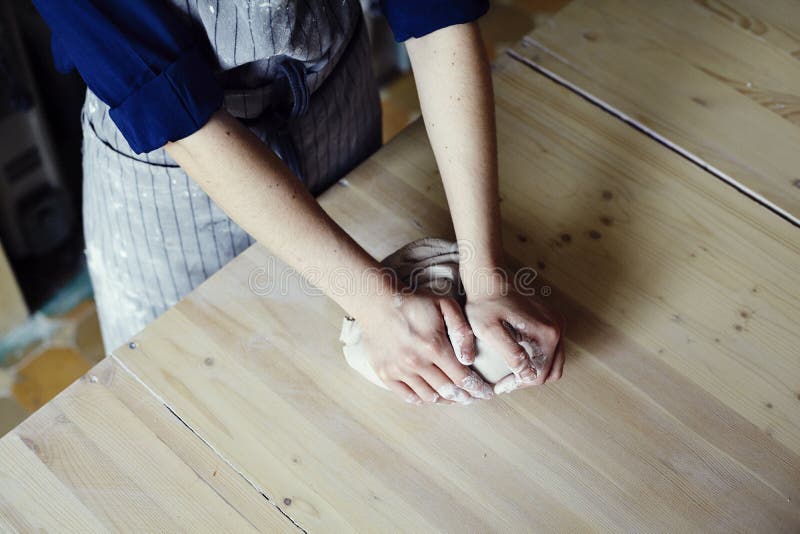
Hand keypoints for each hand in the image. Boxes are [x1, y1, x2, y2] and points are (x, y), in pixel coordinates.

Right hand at [357, 292, 493, 404]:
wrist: (376, 301)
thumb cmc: (414, 301)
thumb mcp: (445, 305)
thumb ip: (461, 330)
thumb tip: (469, 359)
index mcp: (434, 346)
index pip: (462, 378)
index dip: (477, 389)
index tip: (486, 393)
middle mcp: (416, 362)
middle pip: (447, 391)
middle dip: (465, 397)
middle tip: (473, 398)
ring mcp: (398, 370)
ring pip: (429, 397)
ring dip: (445, 400)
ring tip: (454, 398)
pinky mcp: (385, 374)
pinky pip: (407, 396)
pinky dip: (422, 399)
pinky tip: (431, 395)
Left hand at [465, 289, 564, 393]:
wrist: (488, 276)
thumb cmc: (484, 303)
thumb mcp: (490, 330)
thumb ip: (511, 352)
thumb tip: (528, 375)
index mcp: (546, 333)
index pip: (539, 373)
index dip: (518, 384)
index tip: (499, 387)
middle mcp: (557, 328)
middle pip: (551, 370)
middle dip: (528, 380)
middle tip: (505, 383)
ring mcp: (557, 323)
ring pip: (553, 361)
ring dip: (535, 371)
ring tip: (510, 375)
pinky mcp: (551, 319)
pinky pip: (551, 349)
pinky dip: (538, 359)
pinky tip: (517, 359)